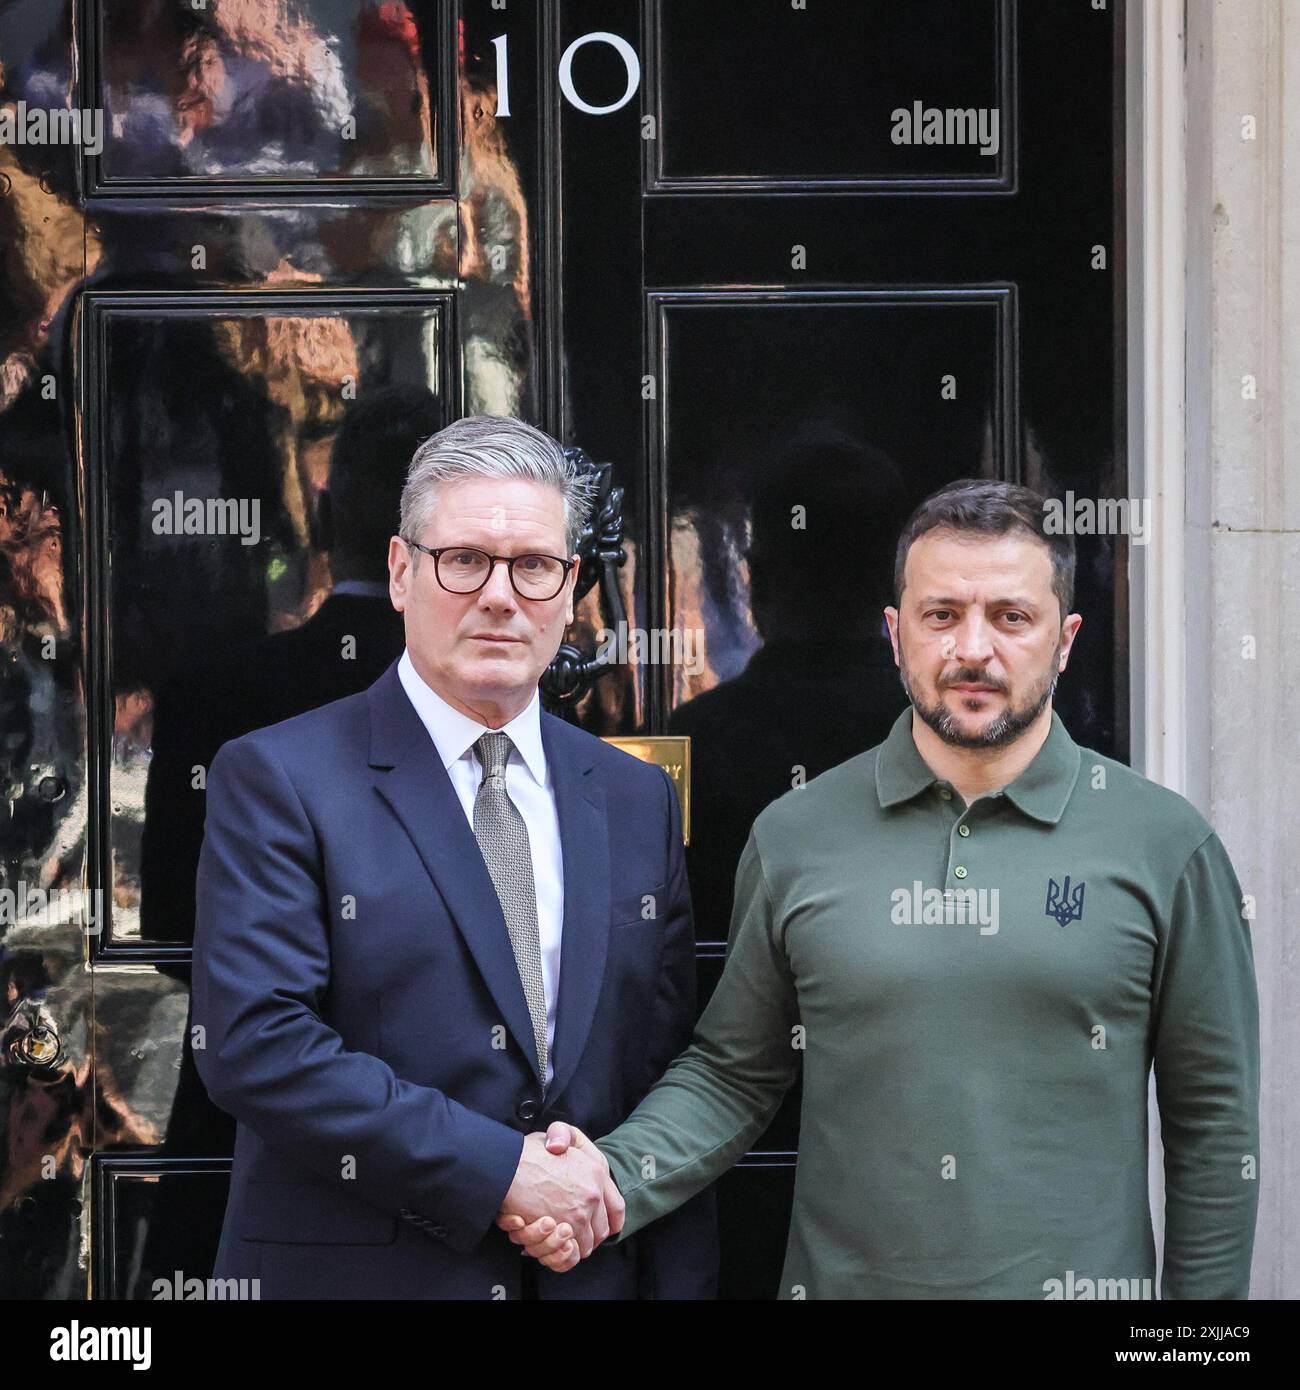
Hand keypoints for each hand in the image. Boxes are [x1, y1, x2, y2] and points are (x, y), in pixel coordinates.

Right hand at [497, 1122, 623, 1271]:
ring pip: (585, 1245)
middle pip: (601, 1231)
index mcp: (596, 1170)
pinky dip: (562, 1255)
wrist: (507, 1166)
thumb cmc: (527, 1152)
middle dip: (588, 1236)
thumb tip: (562, 1148)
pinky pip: (571, 1254)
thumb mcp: (556, 1134)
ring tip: (554, 1238)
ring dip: (571, 1246)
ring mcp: (581, 1213)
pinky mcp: (565, 1228)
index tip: (604, 1227)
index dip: (611, 1220)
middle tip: (571, 1234)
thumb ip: (567, 1139)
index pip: (616, 1206)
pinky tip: (549, 1243)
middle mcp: (594, 1194)